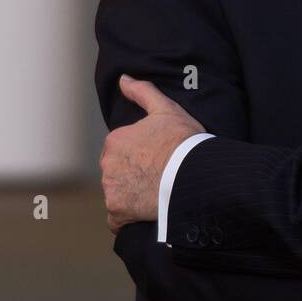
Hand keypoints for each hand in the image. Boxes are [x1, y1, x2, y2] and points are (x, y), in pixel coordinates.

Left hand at [100, 75, 203, 233]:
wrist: (194, 174)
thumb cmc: (183, 141)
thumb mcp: (166, 110)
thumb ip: (142, 92)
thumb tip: (123, 79)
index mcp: (115, 140)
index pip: (121, 151)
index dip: (140, 156)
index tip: (157, 160)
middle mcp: (107, 165)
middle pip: (116, 173)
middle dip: (131, 176)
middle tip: (157, 179)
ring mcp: (111, 189)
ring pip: (116, 195)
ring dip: (130, 197)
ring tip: (154, 196)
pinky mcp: (117, 212)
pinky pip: (116, 221)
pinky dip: (127, 219)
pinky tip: (144, 214)